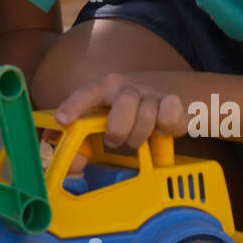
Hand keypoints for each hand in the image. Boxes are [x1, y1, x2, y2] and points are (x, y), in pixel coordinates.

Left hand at [54, 72, 188, 150]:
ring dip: (140, 136)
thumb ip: (88, 131)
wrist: (179, 90)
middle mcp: (127, 86)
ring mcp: (151, 91)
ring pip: (145, 118)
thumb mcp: (111, 112)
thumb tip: (67, 156)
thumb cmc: (134, 108)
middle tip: (115, 140)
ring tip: (139, 135)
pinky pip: (168, 119)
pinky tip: (162, 127)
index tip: (63, 120)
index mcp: (106, 87)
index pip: (87, 93)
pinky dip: (165, 128)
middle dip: (117, 132)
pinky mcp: (175, 100)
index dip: (73, 106)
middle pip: (121, 110)